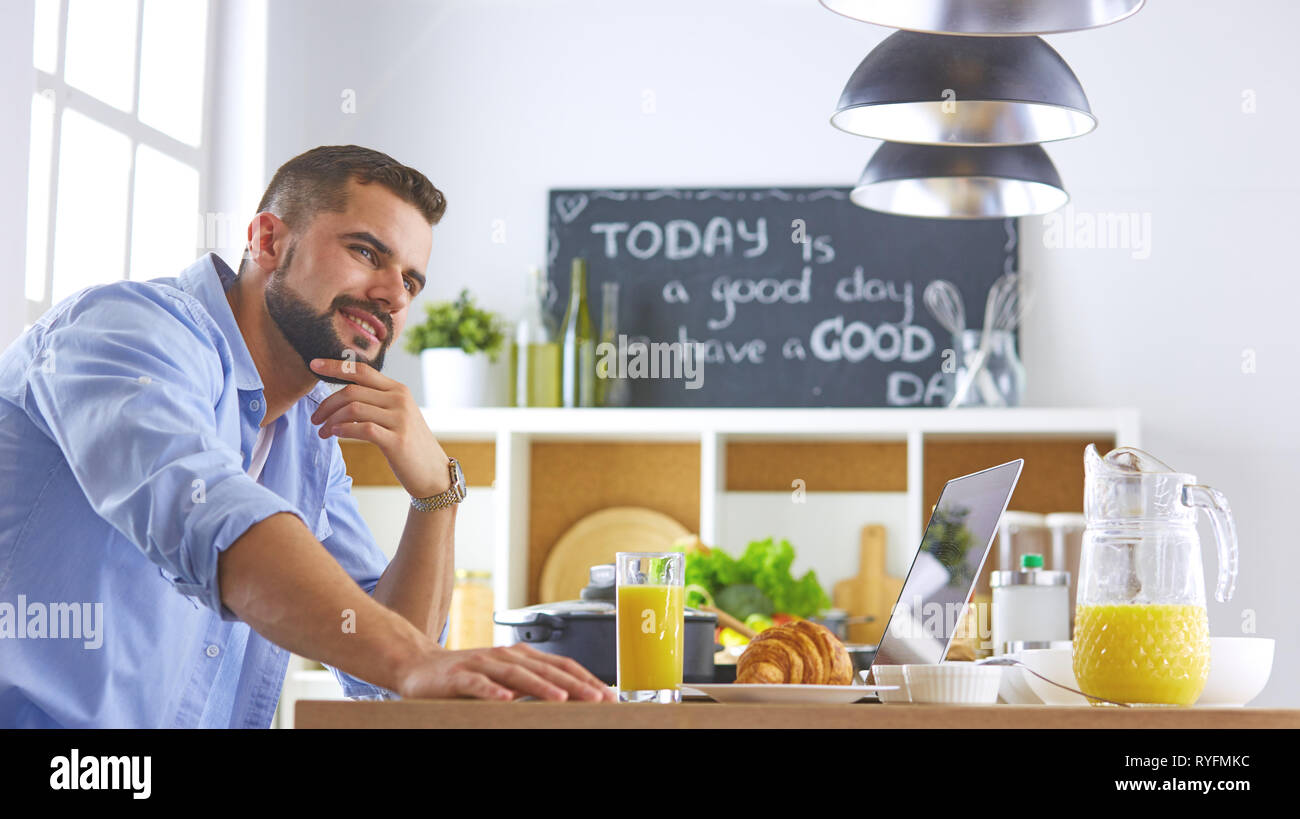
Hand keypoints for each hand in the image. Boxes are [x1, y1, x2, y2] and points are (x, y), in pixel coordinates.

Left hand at [309, 358, 449, 496]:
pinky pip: (362, 429)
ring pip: (353, 409)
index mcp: (398, 390)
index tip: (314, 364)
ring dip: (331, 420)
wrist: (432, 471)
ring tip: (322, 432)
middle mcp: (400, 400)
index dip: (336, 366)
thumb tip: (343, 396)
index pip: (362, 370)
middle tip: (315, 419)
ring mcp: (400, 419)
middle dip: (327, 404)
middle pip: (352, 391)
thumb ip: (376, 401)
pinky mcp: (397, 440)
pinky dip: (343, 430)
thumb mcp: (397, 415)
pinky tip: (335, 434)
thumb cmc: (409, 444)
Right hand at [394, 643, 616, 701]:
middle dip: (574, 685)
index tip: (609, 695)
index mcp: (522, 656)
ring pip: (516, 675)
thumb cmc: (467, 675)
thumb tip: (570, 698)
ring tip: (561, 699)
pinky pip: (477, 684)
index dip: (586, 679)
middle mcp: (506, 655)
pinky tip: (505, 700)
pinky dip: (492, 691)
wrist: (420, 666)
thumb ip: (532, 685)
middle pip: (546, 669)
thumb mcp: (505, 678)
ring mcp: (482, 663)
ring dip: (540, 686)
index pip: (561, 665)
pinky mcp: (458, 676)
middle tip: (597, 699)